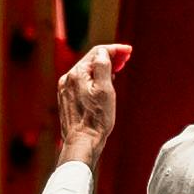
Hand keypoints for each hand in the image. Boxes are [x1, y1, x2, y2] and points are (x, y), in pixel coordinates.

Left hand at [49, 35, 130, 164]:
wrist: (82, 143)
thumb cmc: (96, 120)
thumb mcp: (105, 90)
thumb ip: (103, 67)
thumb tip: (103, 52)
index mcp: (77, 73)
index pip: (98, 53)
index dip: (115, 50)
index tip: (128, 51)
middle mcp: (68, 79)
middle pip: (91, 61)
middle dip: (109, 57)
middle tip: (126, 58)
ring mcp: (66, 89)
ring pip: (87, 71)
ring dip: (102, 68)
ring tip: (117, 69)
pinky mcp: (67, 99)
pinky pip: (82, 82)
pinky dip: (94, 78)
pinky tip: (104, 83)